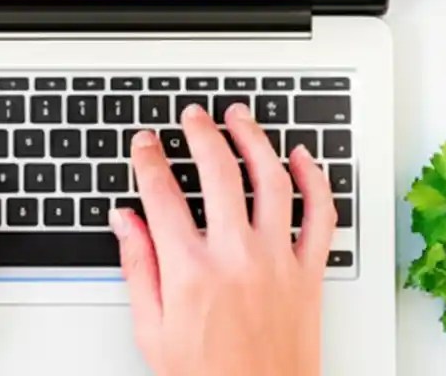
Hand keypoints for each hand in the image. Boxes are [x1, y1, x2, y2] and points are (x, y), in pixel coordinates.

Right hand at [113, 103, 335, 375]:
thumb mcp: (151, 329)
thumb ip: (138, 267)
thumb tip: (125, 222)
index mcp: (189, 271)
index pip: (162, 194)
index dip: (150, 159)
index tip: (146, 144)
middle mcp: (235, 258)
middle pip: (217, 172)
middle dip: (200, 133)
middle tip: (192, 116)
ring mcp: (276, 262)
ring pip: (271, 180)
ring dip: (254, 140)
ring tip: (239, 118)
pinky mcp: (308, 273)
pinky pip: (320, 216)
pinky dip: (315, 180)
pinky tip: (301, 157)